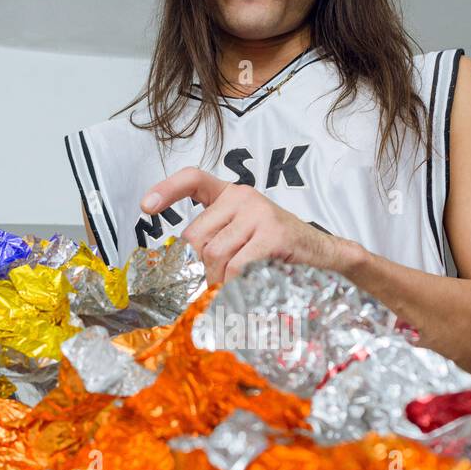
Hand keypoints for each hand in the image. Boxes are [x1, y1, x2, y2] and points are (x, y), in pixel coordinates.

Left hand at [141, 168, 350, 283]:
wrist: (324, 256)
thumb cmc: (279, 252)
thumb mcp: (244, 237)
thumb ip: (216, 241)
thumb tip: (181, 268)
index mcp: (233, 195)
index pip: (194, 179)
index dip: (167, 190)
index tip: (146, 207)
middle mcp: (244, 197)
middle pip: (196, 237)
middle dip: (198, 268)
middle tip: (210, 286)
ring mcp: (259, 213)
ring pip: (214, 255)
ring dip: (216, 281)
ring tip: (230, 290)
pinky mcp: (273, 235)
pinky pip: (236, 267)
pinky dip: (234, 286)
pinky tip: (245, 289)